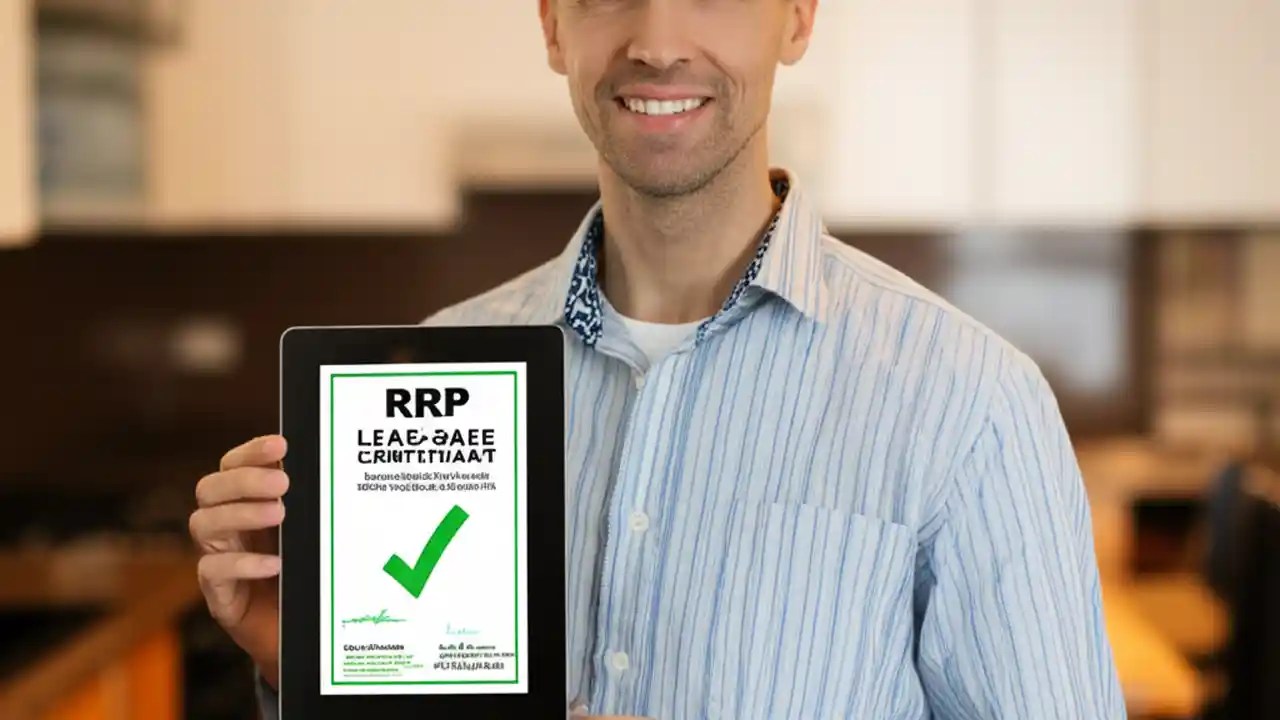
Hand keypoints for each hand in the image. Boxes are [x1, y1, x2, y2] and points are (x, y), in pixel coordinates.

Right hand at [188, 434, 289, 688]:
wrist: (303, 632)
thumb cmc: (306, 574)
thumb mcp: (310, 534)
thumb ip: (308, 505)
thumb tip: (327, 468)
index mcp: (243, 504)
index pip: (231, 466)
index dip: (250, 452)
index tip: (281, 444)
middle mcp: (224, 527)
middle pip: (209, 489)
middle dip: (244, 480)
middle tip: (283, 484)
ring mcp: (216, 559)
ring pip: (203, 524)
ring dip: (241, 514)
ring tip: (280, 515)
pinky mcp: (218, 595)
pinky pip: (212, 572)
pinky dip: (242, 564)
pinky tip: (273, 564)